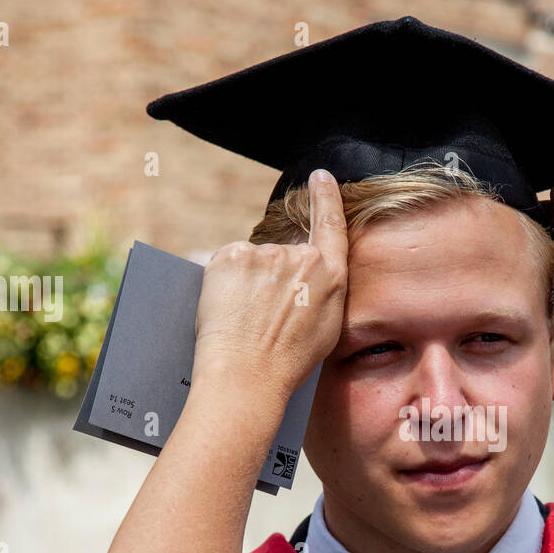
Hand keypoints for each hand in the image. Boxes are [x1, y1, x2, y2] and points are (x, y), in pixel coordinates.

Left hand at [192, 169, 348, 395]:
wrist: (248, 374)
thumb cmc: (286, 363)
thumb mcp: (326, 329)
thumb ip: (322, 291)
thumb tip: (308, 277)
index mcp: (330, 276)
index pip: (330, 225)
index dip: (326, 198)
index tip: (320, 177)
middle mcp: (301, 258)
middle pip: (282, 252)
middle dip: (270, 277)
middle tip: (260, 315)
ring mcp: (265, 255)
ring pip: (252, 260)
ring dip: (245, 281)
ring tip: (242, 319)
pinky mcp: (233, 256)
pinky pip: (226, 261)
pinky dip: (222, 281)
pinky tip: (226, 308)